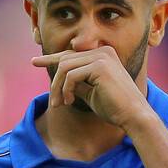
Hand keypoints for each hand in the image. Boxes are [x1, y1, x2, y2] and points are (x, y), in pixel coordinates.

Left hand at [31, 46, 149, 131]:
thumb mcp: (91, 92)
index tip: (34, 63)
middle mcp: (102, 51)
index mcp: (102, 54)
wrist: (133, 116)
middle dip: (55, 83)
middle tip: (54, 104)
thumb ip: (78, 83)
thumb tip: (61, 81)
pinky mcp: (100, 66)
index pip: (70, 54)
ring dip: (58, 88)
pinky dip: (66, 90)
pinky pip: (71, 76)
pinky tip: (70, 102)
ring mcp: (102, 57)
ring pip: (65, 68)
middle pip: (64, 61)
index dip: (50, 58)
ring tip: (60, 104)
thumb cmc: (114, 108)